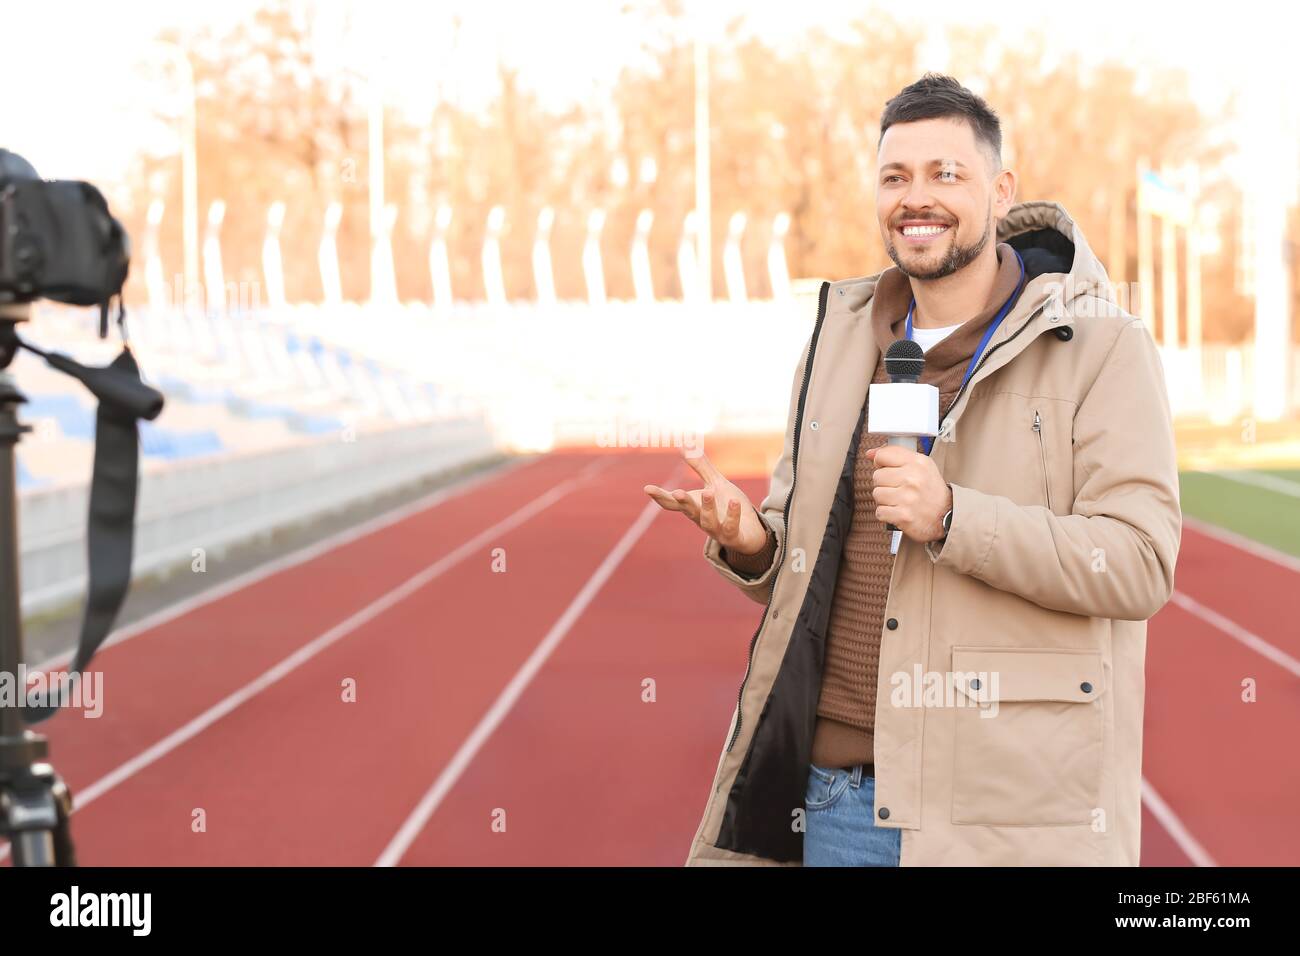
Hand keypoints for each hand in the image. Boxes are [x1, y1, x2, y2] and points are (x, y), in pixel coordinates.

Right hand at [644, 449, 769, 554]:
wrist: (751, 532)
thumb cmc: (728, 507)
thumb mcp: (715, 483)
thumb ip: (701, 467)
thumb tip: (685, 445)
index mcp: (694, 507)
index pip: (673, 503)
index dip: (660, 496)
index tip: (647, 488)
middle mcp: (701, 519)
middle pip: (688, 511)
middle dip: (682, 502)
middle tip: (677, 492)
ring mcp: (716, 530)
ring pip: (707, 522)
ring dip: (706, 508)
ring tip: (707, 492)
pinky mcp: (733, 537)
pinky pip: (730, 528)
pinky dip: (732, 515)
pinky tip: (734, 502)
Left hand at [865, 444, 951, 542]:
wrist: (946, 515)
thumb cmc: (931, 490)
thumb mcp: (921, 465)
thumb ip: (895, 455)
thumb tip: (870, 453)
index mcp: (917, 463)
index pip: (883, 455)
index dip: (881, 463)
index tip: (888, 469)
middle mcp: (913, 479)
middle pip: (877, 476)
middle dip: (884, 483)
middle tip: (898, 488)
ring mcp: (907, 498)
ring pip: (877, 494)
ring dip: (884, 499)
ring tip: (898, 500)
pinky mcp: (903, 515)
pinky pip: (880, 511)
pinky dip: (886, 513)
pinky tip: (898, 510)